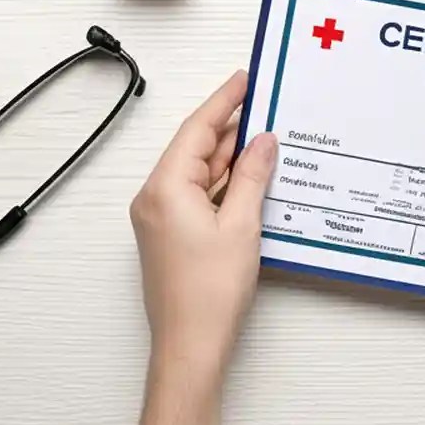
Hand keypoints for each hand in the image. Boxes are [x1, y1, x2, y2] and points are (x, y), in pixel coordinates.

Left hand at [130, 71, 277, 371]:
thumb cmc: (210, 293)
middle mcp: (156, 198)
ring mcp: (161, 219)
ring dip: (232, 159)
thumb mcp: (242, 225)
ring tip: (269, 139)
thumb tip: (263, 141)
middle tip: (268, 107)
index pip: (197, 130)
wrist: (190, 345)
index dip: (224, 102)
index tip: (244, 79)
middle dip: (232, 129)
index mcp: (165, 188)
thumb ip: (253, 176)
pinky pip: (200, 197)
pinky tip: (253, 179)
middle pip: (197, 150)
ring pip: (200, 174)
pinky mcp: (172, 236)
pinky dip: (226, 185)